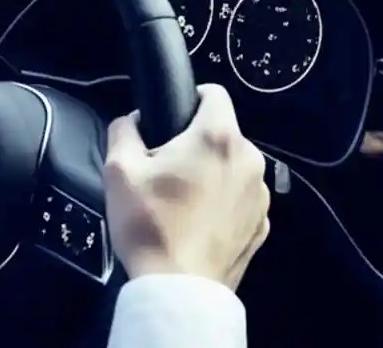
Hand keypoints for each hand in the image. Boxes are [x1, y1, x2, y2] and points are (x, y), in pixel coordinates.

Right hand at [104, 84, 270, 289]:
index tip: (172, 118)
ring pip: (233, 167)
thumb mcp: (119, 171)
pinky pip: (241, 199)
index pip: (214, 92)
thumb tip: (134, 121)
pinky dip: (223, 203)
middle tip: (166, 169)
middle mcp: (250, 159)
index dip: (190, 98)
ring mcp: (261, 193)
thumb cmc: (150, 226)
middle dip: (197, 143)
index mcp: (219, 137)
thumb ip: (124, 130)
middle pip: (223, 133)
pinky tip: (199, 223)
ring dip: (212, 173)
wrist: (178, 289)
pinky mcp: (263, 223)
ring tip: (182, 201)